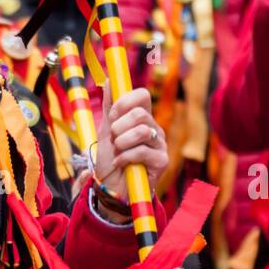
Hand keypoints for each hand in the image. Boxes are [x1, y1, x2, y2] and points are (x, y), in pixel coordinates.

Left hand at [95, 84, 166, 200]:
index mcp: (143, 118)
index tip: (112, 117)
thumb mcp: (106, 131)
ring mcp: (160, 144)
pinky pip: (142, 151)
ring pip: (141, 131)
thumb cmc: (111, 159)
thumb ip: (110, 106)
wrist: (112, 188)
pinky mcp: (162, 161)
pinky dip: (124, 157)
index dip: (124, 103)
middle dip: (119, 127)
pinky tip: (121, 163)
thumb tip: (109, 80)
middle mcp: (154, 128)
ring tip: (117, 152)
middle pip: (140, 113)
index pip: (142, 95)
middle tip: (113, 140)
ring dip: (121, 143)